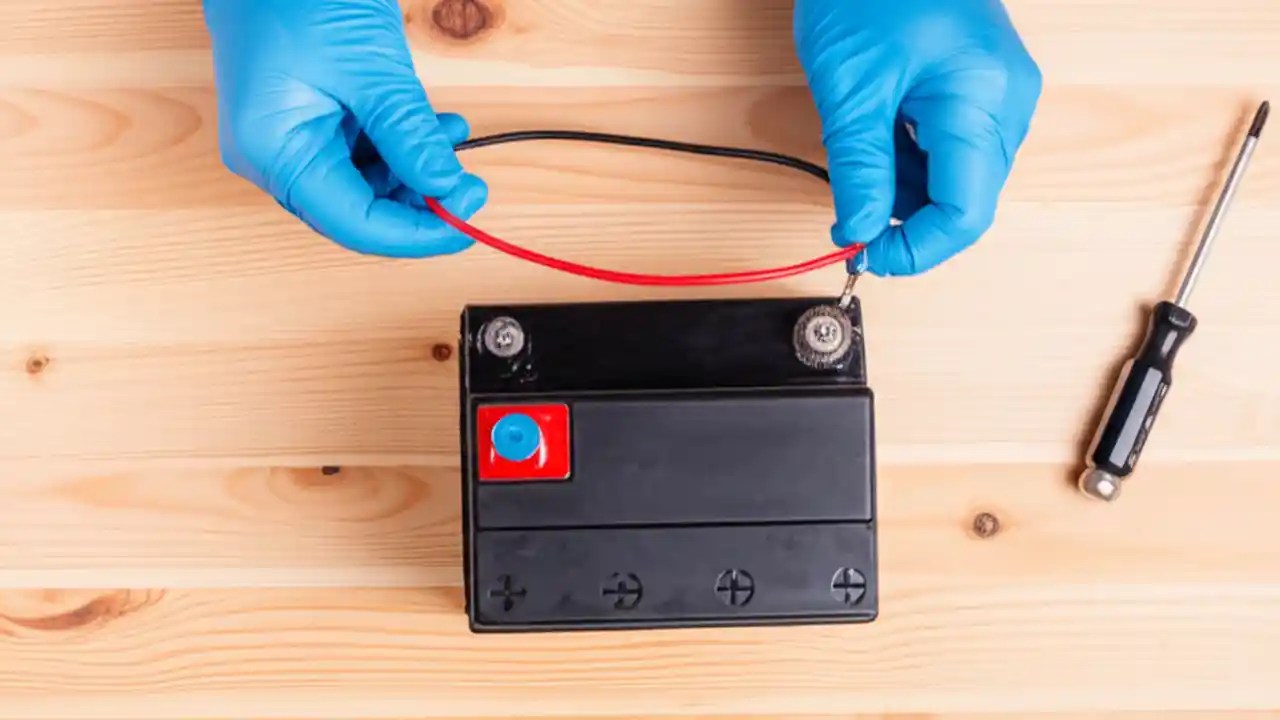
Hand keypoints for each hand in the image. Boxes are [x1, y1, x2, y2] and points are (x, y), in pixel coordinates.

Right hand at [203, 0, 486, 256]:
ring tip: (456, 144)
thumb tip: (446, 188)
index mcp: (274, 151)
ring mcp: (289, 141)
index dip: (416, 234)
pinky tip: (436, 129)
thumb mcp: (367, 67)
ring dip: (416, 175)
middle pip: (357, 214)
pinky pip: (360, 157)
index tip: (466, 225)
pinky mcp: (307, 123)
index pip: (353, 224)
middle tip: (471, 188)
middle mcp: (274, 157)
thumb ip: (408, 134)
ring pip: (364, 188)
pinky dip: (401, 150)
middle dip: (419, 206)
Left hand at [794, 0, 1041, 275]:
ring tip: (856, 164)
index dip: (916, 251)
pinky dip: (912, 159)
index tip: (866, 257)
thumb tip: (861, 233)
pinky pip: (954, 142)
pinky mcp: (982, 82)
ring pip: (958, 174)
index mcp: (984, 101)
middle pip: (966, 197)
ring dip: (906, 190)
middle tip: (851, 221)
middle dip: (907, 219)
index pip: (964, 213)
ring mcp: (1000, 90)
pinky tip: (876, 143)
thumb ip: (859, 169)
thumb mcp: (851, 89)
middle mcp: (1007, 100)